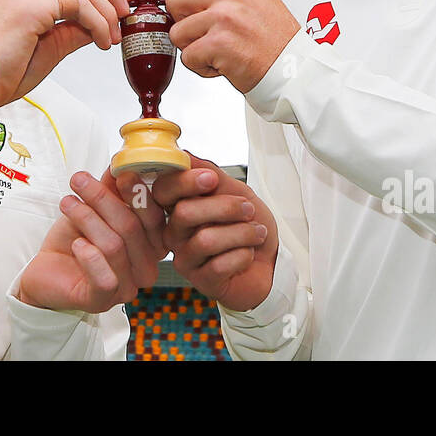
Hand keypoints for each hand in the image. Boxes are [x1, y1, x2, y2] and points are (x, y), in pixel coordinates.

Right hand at [0, 0, 129, 113]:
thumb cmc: (5, 70)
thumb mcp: (53, 43)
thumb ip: (77, 26)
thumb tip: (107, 20)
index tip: (121, 2)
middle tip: (123, 14)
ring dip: (106, 13)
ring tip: (110, 38)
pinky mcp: (28, 6)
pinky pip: (77, 4)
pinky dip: (97, 23)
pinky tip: (98, 41)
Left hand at [16, 169, 166, 313]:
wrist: (47, 272)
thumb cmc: (76, 240)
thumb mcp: (95, 208)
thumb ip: (112, 187)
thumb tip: (120, 161)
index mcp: (151, 244)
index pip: (155, 217)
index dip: (138, 193)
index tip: (120, 172)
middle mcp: (146, 267)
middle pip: (131, 227)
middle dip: (103, 199)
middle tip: (80, 180)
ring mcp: (127, 286)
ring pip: (114, 246)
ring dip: (87, 218)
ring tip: (67, 202)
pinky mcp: (103, 300)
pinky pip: (104, 277)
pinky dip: (89, 256)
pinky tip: (76, 243)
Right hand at [151, 153, 277, 311]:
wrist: (272, 262)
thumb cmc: (250, 225)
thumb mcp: (236, 190)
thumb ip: (210, 173)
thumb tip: (183, 155)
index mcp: (179, 206)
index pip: (163, 190)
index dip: (184, 182)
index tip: (211, 179)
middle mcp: (175, 232)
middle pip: (183, 213)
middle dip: (224, 207)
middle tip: (248, 209)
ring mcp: (185, 258)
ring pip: (205, 240)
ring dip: (241, 233)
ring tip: (256, 233)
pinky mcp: (201, 281)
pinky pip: (218, 265)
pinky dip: (242, 256)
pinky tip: (248, 255)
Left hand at [162, 0, 299, 93]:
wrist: (293, 68)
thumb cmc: (274, 37)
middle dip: (180, 19)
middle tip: (201, 30)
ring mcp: (226, 16)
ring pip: (177, 31)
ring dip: (192, 46)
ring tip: (217, 49)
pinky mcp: (220, 43)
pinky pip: (187, 56)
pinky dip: (200, 66)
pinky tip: (222, 63)